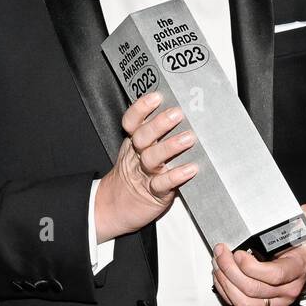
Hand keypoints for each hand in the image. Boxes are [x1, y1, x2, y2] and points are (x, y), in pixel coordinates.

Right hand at [94, 91, 198, 243]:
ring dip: (170, 147)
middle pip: (142, 137)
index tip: (156, 97)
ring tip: (188, 138)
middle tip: (177, 114)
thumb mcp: (136, 152)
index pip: (131, 122)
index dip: (141, 108)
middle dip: (159, 124)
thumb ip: (152, 135)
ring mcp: (144, 174)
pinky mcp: (154, 194)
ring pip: (152, 158)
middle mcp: (137, 156)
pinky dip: (176, 176)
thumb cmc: (134, 176)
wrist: (115, 208)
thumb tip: (178, 111)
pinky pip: (162, 184)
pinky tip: (190, 169)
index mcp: (133, 143)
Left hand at [211, 202, 305, 305]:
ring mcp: (275, 302)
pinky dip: (225, 292)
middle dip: (230, 270)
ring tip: (217, 263)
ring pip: (244, 302)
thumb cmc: (301, 250)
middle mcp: (287, 290)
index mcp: (297, 270)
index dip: (252, 268)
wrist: (303, 269)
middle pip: (253, 289)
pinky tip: (220, 276)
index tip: (238, 253)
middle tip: (221, 253)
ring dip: (225, 282)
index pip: (274, 275)